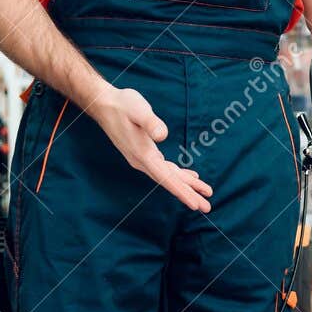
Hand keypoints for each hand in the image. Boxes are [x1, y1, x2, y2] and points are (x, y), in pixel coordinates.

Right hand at [87, 85, 212, 211]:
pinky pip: (164, 169)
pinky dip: (178, 174)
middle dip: (188, 194)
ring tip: (205, 194)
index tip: (195, 204)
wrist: (105, 104)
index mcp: (143, 154)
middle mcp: (142, 161)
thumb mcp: (138, 110)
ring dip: (186, 185)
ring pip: (168, 176)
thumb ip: (150, 122)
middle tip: (207, 207)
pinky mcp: (144, 154)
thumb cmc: (123, 105)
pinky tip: (191, 177)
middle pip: (169, 181)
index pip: (165, 178)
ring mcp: (142, 159)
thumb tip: (163, 135)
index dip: (181, 191)